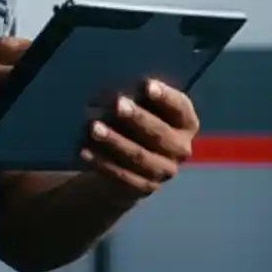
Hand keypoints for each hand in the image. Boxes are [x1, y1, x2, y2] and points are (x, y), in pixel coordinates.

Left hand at [79, 79, 198, 202]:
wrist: (128, 162)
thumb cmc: (135, 121)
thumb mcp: (142, 106)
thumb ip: (137, 98)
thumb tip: (118, 92)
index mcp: (186, 122)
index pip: (180, 108)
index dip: (164, 97)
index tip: (146, 84)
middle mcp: (181, 148)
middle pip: (160, 134)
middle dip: (138, 118)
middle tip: (117, 103)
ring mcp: (164, 170)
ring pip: (139, 156)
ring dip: (116, 141)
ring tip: (94, 127)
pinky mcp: (144, 187)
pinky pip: (123, 175)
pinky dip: (102, 162)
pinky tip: (85, 151)